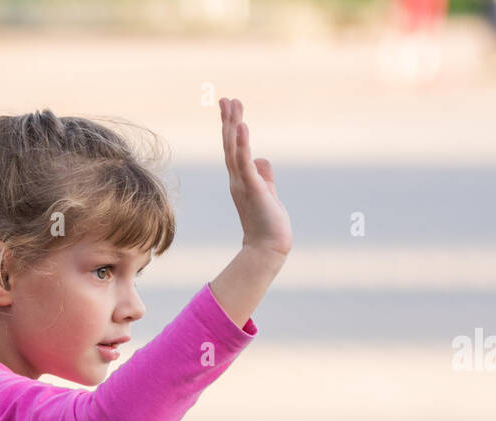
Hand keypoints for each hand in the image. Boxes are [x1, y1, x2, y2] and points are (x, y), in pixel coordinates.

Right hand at [219, 98, 291, 262]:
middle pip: (230, 144)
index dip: (230, 128)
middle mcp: (238, 180)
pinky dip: (242, 143)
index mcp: (241, 180)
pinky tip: (241, 126)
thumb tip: (262, 159)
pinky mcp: (252, 188)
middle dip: (228, 120)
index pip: (234, 149)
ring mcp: (243, 184)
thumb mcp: (268, 194)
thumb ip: (265, 176)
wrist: (268, 248)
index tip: (230, 107)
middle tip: (226, 99)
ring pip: (234, 149)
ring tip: (233, 105)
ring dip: (233, 125)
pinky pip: (245, 162)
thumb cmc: (268, 224)